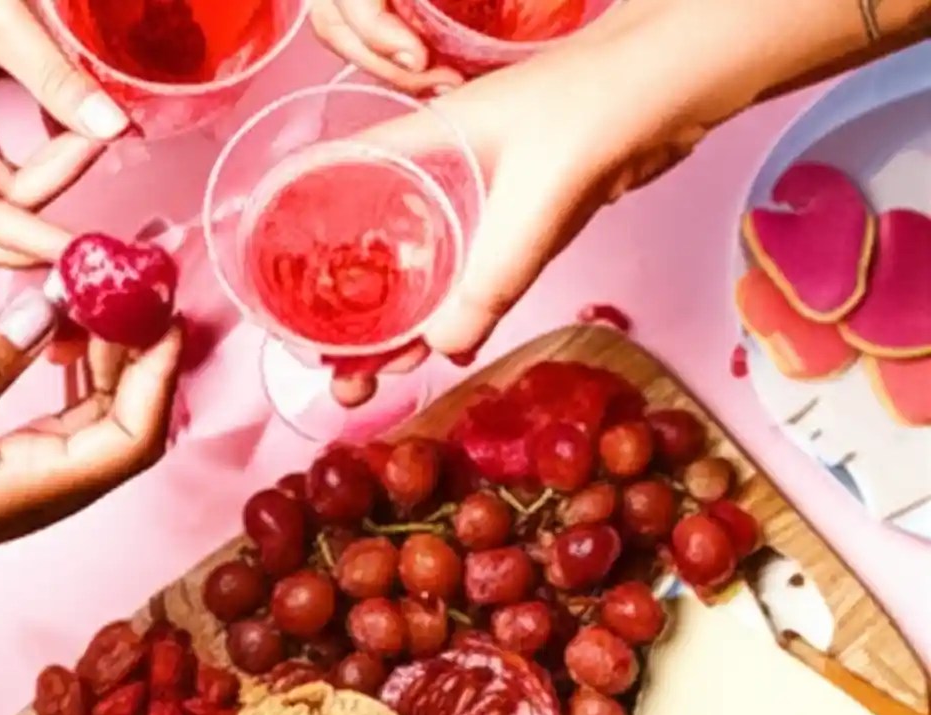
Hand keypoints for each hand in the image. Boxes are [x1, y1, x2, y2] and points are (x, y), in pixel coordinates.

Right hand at [0, 288, 181, 595]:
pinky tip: (65, 332)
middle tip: (141, 287)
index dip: (159, 375)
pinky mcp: (8, 467)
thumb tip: (52, 308)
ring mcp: (28, 481)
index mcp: (28, 490)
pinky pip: (69, 418)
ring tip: (105, 297)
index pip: (132, 438)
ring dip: (115, 360)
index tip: (162, 310)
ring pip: (104, 419)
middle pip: (131, 426)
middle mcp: (42, 491)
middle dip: (146, 358)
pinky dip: (80, 372)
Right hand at [330, 1, 746, 404]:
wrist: (675, 83)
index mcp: (413, 146)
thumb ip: (492, 273)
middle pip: (367, 249)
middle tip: (342, 377)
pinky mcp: (515, 223)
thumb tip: (446, 346)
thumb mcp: (536, 195)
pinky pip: (470, 277)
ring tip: (378, 381)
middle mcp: (431, 174)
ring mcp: (474, 199)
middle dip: (348, 315)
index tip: (288, 313)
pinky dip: (455, 315)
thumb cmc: (597, 107)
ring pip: (418, 270)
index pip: (327, 189)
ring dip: (399, 324)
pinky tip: (445, 352)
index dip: (294, 250)